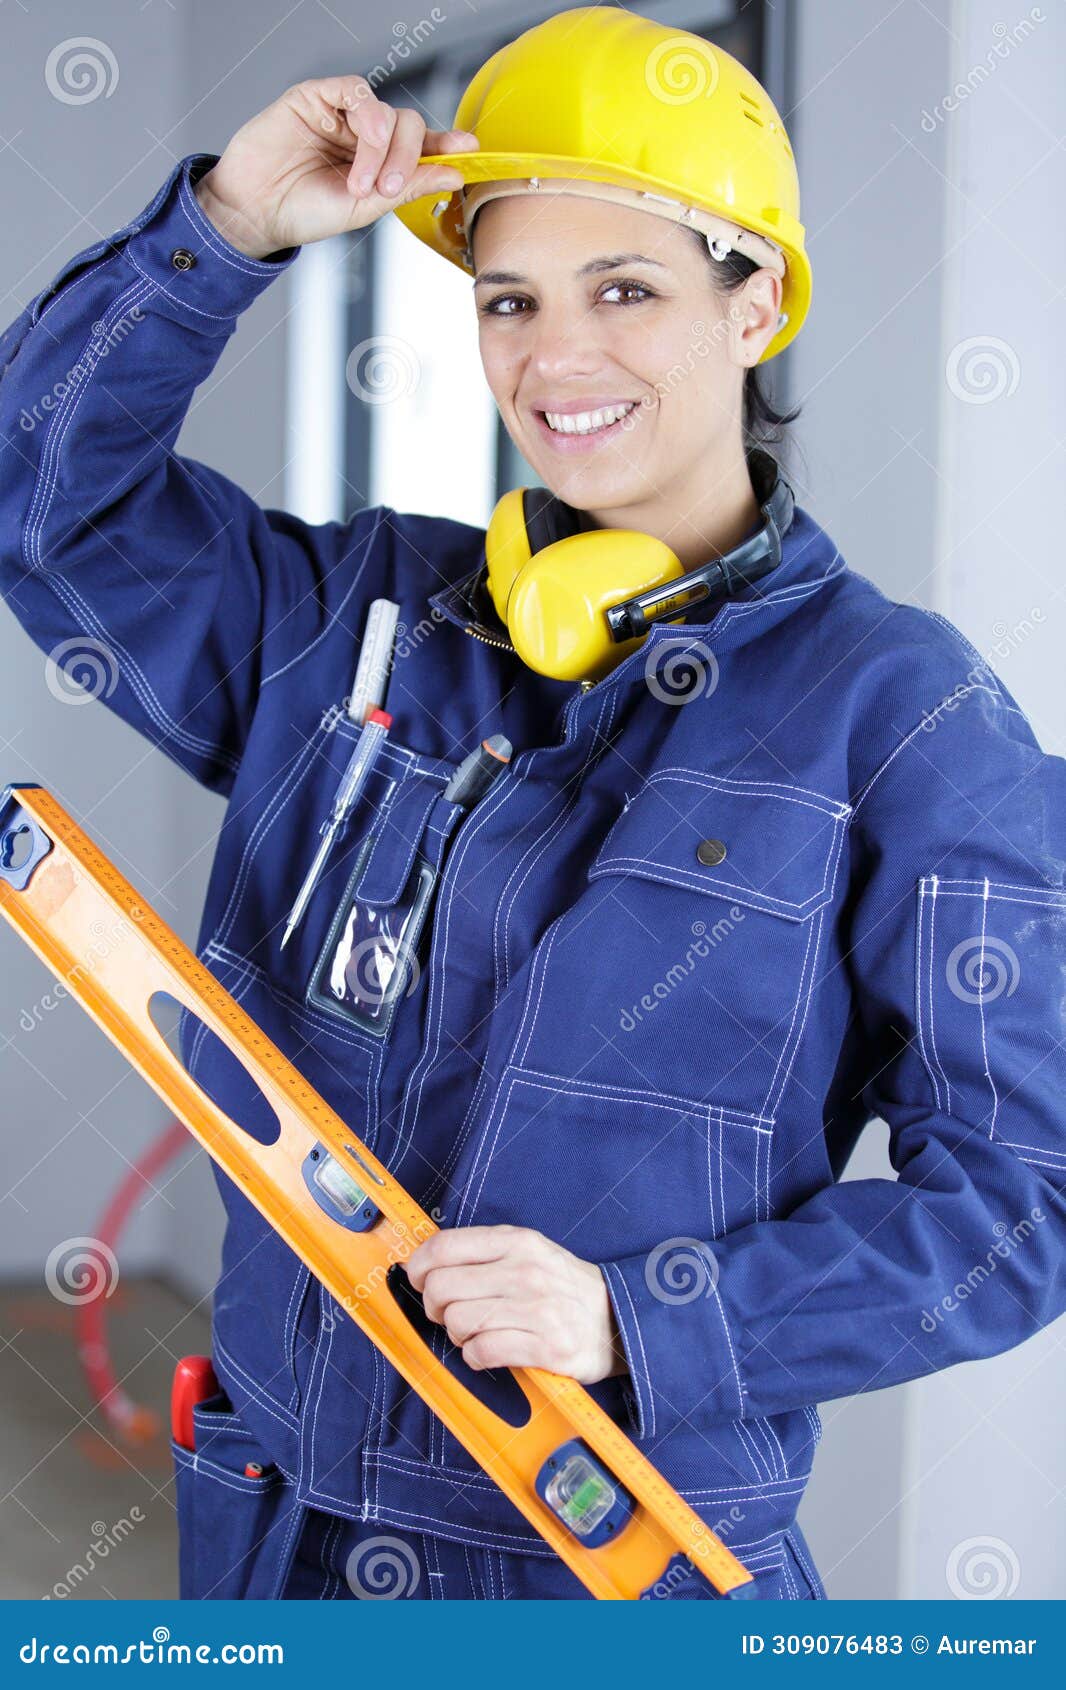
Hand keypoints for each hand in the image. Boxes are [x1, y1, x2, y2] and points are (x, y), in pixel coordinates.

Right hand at [193, 75, 479, 258]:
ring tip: (359, 183)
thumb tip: (453, 173)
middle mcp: (364, 135)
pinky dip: (365, 116)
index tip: (469, 149)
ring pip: (385, 112)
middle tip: (386, 188)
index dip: (446, 145)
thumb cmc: (304, 212)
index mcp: (379, 162)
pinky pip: (354, 90)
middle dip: (408, 157)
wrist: (255, 211)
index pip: (421, 147)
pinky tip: (357, 141)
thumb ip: (409, 186)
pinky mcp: (316, 96)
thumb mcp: (365, 207)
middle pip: (409, 126)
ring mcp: (341, 114)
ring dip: (381, 148)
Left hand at [405, 1224, 628, 1384]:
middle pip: (442, 1288)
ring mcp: (537, 1309)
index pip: (444, 1247)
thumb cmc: (563, 1287)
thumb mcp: (529, 1251)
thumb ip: (484, 1252)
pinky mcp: (546, 1347)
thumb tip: (427, 1263)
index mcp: (517, 1242)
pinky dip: (475, 1357)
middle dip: (435, 1307)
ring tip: (475, 1333)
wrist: (618, 1319)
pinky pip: (482, 1352)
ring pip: (458, 1322)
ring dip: (457, 1334)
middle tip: (448, 1314)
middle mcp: (525, 1271)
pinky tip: (487, 1352)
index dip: (418, 1266)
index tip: (418, 1280)